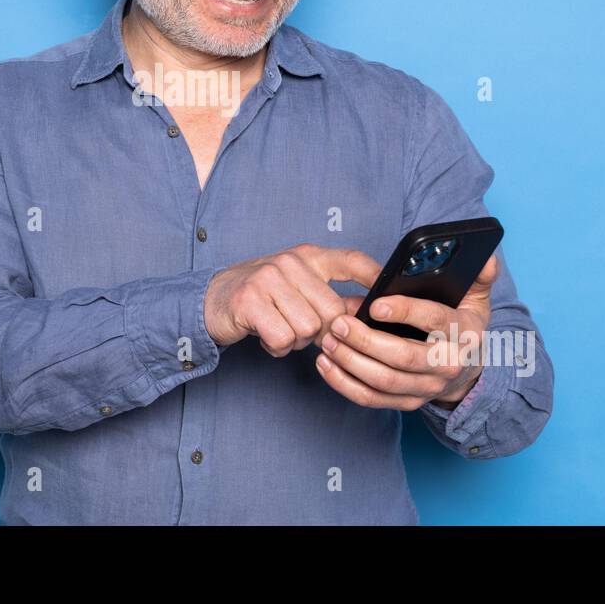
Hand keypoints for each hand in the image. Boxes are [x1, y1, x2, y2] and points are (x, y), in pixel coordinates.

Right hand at [204, 243, 381, 355]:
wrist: (212, 300)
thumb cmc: (262, 297)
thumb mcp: (297, 288)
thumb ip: (327, 297)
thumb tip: (365, 315)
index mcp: (308, 256)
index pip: (352, 260)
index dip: (375, 277)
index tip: (392, 296)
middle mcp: (290, 262)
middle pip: (332, 311)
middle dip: (322, 332)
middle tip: (302, 332)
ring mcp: (269, 279)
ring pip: (308, 328)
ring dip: (296, 341)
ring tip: (280, 330)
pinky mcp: (250, 301)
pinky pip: (283, 338)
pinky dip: (277, 347)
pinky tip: (266, 336)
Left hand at [315, 254, 498, 410]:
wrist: (467, 369)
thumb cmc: (461, 324)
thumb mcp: (477, 298)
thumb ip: (479, 275)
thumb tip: (486, 257)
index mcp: (464, 334)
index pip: (434, 321)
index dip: (404, 312)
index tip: (375, 303)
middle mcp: (448, 365)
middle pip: (403, 356)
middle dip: (366, 340)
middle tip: (338, 322)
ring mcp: (427, 388)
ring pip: (384, 380)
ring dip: (351, 362)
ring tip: (328, 341)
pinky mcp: (408, 403)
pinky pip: (372, 398)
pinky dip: (344, 384)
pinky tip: (326, 365)